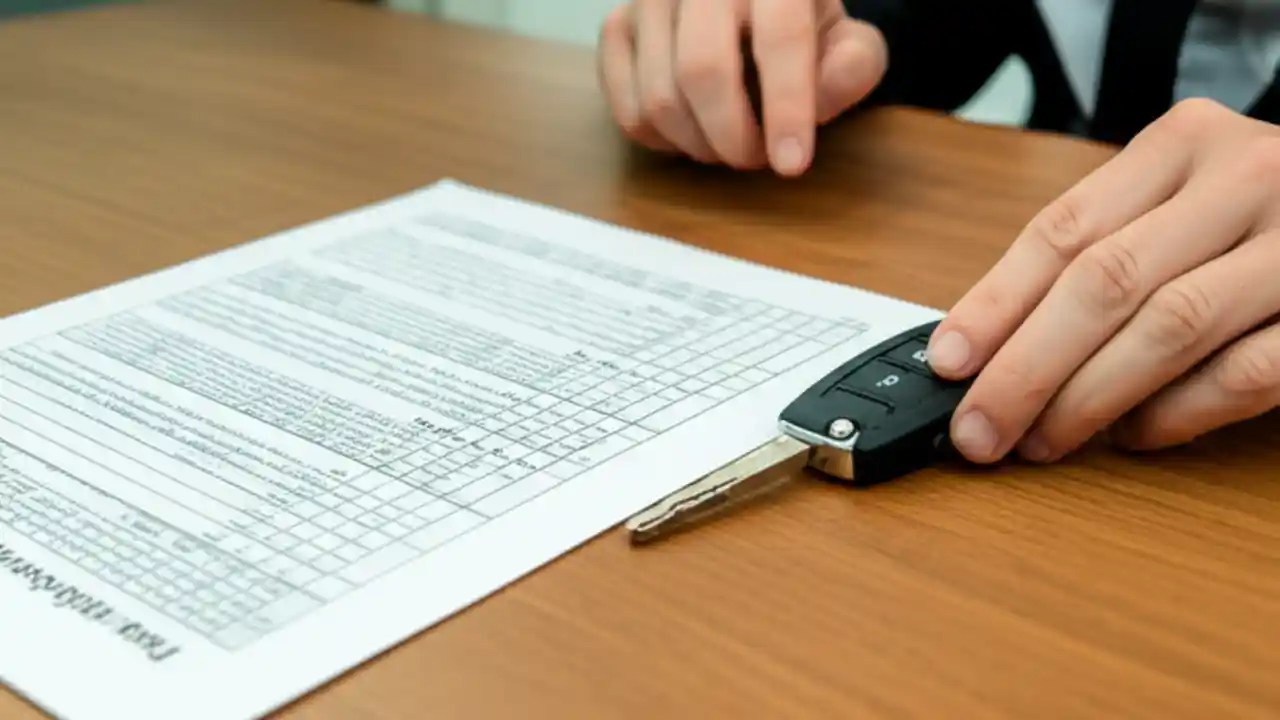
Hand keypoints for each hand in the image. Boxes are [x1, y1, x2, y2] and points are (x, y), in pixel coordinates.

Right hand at [596, 0, 887, 175]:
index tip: (792, 164)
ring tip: (728, 144)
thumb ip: (853, 65)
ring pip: (660, 98)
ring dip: (698, 145)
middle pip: (701, 70)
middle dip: (732, 137)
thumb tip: (829, 91)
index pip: (779, 38)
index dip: (787, 108)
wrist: (749, 5)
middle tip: (755, 159)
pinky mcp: (617, 28)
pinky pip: (628, 110)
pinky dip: (663, 142)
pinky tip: (692, 131)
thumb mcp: (846, 41)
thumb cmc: (801, 28)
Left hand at [928, 99, 1279, 462]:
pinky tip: (1132, 436)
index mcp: (1183, 145)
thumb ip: (1101, 253)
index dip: (996, 304)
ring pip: (1169, 328)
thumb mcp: (1177, 201)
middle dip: (1026, 367)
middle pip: (1105, 281)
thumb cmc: (1255, 215)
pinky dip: (1176, 414)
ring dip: (1088, 398)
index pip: (1063, 230)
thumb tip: (989, 347)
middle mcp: (1244, 180)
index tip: (948, 363)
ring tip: (1039, 441)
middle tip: (980, 428)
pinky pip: (1245, 375)